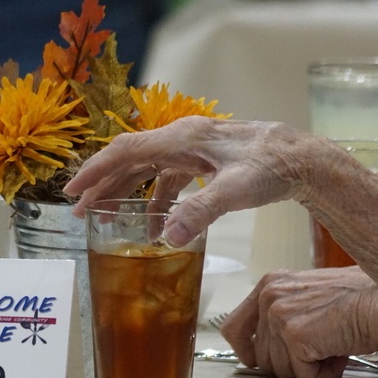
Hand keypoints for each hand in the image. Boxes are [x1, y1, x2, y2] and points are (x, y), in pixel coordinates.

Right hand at [64, 117, 326, 246]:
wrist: (304, 159)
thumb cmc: (272, 167)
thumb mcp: (235, 191)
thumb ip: (199, 213)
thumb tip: (167, 239)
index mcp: (182, 138)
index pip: (125, 151)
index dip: (96, 171)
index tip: (73, 192)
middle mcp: (182, 138)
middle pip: (130, 158)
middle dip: (103, 183)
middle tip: (79, 210)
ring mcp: (193, 149)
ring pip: (147, 167)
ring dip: (125, 190)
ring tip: (107, 216)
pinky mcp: (205, 160)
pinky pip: (168, 176)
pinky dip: (156, 197)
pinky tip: (156, 221)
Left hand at [219, 266, 377, 377]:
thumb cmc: (358, 300)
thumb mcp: (308, 296)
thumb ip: (285, 314)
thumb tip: (269, 350)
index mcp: (269, 285)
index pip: (234, 326)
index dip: (244, 350)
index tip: (254, 362)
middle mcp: (268, 297)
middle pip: (262, 356)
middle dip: (291, 363)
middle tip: (322, 351)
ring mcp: (279, 317)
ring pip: (281, 370)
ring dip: (309, 369)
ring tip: (334, 348)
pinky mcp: (294, 336)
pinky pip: (302, 376)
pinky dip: (323, 374)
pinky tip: (339, 355)